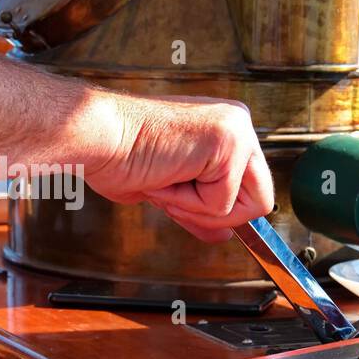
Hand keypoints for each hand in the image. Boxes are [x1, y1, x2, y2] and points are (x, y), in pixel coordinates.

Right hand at [86, 95, 274, 242]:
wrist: (98, 139)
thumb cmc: (120, 155)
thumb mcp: (171, 190)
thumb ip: (202, 209)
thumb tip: (224, 235)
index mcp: (226, 128)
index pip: (251, 189)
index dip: (221, 212)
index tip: (187, 207)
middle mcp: (238, 123)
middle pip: (259, 202)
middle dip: (212, 213)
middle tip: (172, 191)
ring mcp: (237, 130)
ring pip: (244, 209)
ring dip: (195, 207)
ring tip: (166, 178)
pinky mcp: (229, 143)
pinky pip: (221, 205)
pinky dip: (186, 202)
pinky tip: (165, 174)